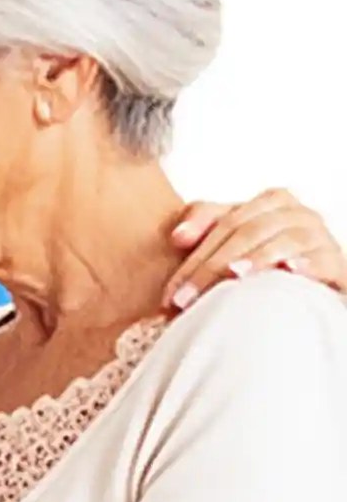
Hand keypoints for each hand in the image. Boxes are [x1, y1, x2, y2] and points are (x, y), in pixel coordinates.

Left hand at [163, 188, 346, 308]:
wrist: (317, 277)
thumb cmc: (268, 256)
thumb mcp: (235, 237)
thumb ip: (203, 224)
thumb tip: (177, 237)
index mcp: (270, 201)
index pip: (224, 223)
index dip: (194, 255)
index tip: (171, 291)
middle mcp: (296, 213)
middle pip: (246, 232)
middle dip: (211, 267)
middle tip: (186, 300)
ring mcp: (319, 235)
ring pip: (282, 240)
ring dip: (255, 259)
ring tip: (233, 276)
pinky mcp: (336, 261)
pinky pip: (322, 259)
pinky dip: (304, 264)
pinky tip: (290, 271)